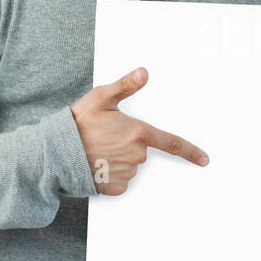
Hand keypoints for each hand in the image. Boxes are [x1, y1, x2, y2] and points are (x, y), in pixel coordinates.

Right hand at [70, 67, 208, 195]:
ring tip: (98, 150)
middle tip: (106, 137)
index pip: (172, 143)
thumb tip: (144, 73)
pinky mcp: (115, 188)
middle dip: (129, 144)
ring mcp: (126, 174)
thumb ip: (126, 86)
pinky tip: (97, 164)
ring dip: (119, 159)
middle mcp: (136, 156)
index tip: (205, 160)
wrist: (55, 153)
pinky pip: (120, 181)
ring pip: (131, 166)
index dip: (191, 152)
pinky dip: (111, 174)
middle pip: (142, 151)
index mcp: (138, 133)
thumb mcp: (101, 98)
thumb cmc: (78, 123)